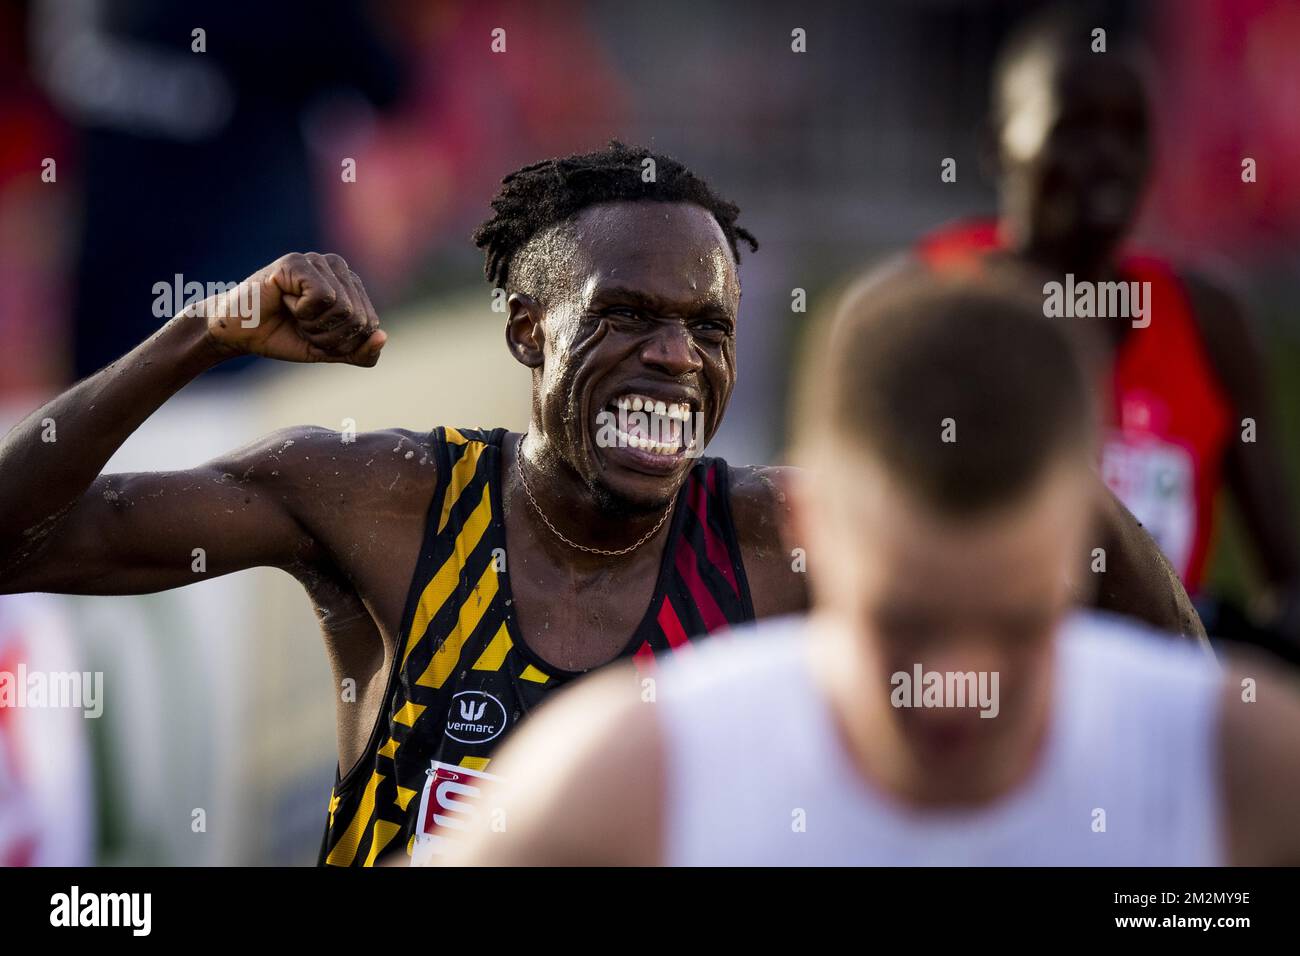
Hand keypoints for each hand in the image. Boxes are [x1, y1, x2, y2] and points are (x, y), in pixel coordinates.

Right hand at [194, 252, 386, 365]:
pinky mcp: (296, 262)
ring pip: (343, 308)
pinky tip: (284, 301)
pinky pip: (323, 297)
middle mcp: (337, 267)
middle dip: (329, 337)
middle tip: (301, 327)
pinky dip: (303, 312)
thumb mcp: (328, 351)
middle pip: (359, 318)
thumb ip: (359, 352)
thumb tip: (383, 337)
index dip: (342, 343)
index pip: (369, 324)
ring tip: (293, 314)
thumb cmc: (283, 336)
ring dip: (314, 325)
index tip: (315, 336)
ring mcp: (316, 261)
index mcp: (349, 285)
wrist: (238, 334)